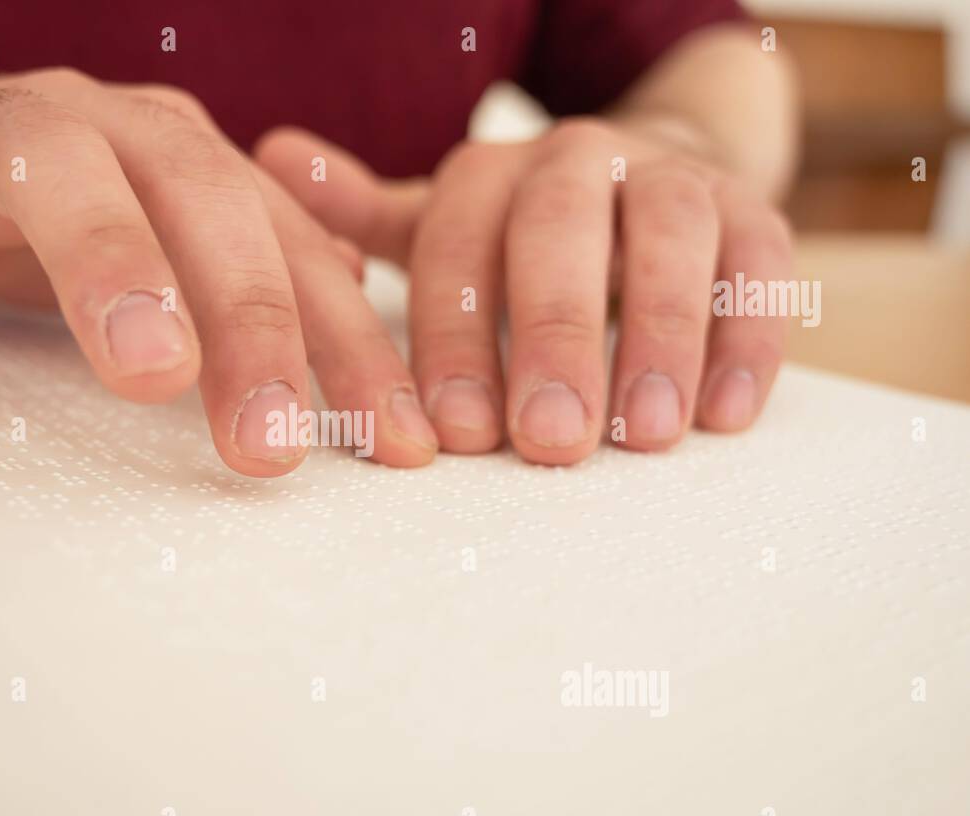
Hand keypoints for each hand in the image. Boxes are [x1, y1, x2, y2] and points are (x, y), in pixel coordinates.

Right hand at [0, 0, 441, 476]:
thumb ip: (260, 284)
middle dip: (248, 329)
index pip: (292, 254)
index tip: (391, 444)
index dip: (347, 350)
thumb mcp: (175, 263)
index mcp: (193, 168)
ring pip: (61, 174)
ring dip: (109, 260)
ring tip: (150, 360)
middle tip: (271, 442)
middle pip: (201, 212)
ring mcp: (1, 124)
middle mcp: (115, 130)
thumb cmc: (58, 225)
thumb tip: (360, 319)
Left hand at [256, 117, 794, 463]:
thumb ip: (366, 214)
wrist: (647, 177)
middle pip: (561, 232)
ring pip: (671, 239)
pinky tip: (723, 416)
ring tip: (644, 436)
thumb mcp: (444, 224)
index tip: (454, 434)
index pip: (459, 245)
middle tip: (547, 442)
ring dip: (658, 337)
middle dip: (552, 338)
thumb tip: (272, 156)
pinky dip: (746, 337)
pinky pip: (761, 264)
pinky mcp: (753, 214)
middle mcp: (578, 161)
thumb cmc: (525, 231)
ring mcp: (671, 181)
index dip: (455, 338)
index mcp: (489, 174)